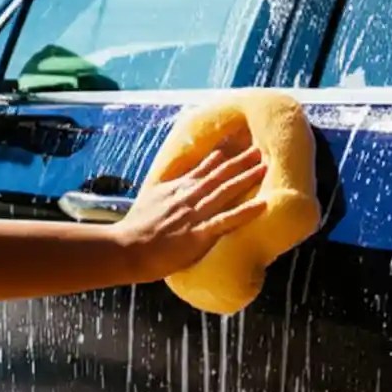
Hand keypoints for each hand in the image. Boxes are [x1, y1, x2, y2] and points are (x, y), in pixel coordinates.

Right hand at [111, 145, 267, 280]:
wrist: (126, 248)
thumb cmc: (136, 228)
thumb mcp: (150, 199)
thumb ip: (168, 189)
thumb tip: (177, 183)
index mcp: (177, 189)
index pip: (202, 168)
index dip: (221, 156)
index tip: (236, 144)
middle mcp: (188, 197)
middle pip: (218, 175)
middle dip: (240, 161)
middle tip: (259, 148)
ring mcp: (194, 214)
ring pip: (225, 191)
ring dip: (246, 178)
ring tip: (265, 166)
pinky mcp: (198, 234)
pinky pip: (226, 220)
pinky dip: (245, 212)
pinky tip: (262, 204)